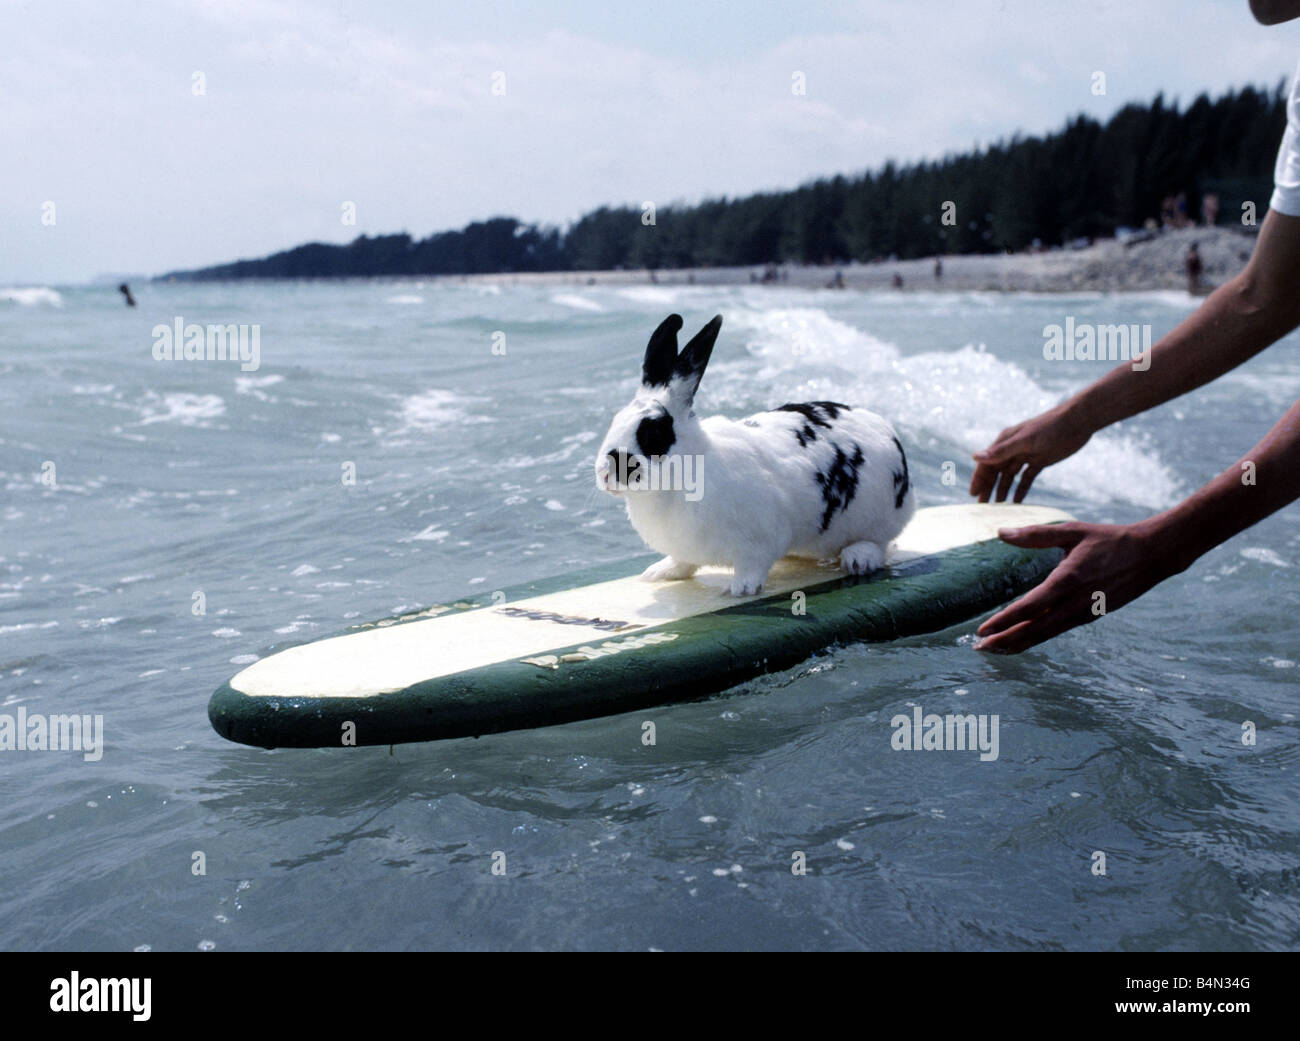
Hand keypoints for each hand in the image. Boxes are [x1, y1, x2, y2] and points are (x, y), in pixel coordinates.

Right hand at [970, 406, 1092, 502]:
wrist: (1078, 421)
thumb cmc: (1050, 427)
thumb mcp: (1025, 440)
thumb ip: (1001, 451)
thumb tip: (974, 457)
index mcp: (1005, 442)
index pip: (987, 463)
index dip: (979, 479)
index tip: (973, 495)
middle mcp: (1013, 449)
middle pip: (997, 471)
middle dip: (988, 487)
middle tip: (983, 506)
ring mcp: (1026, 455)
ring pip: (1010, 476)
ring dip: (1003, 489)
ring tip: (998, 506)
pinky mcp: (1040, 460)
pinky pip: (1027, 478)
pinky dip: (1022, 488)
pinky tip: (1018, 501)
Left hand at [974, 521, 1175, 652]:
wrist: (1152, 554)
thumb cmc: (1110, 539)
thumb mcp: (1072, 531)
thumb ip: (1035, 534)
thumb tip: (1000, 532)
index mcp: (1067, 580)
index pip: (1028, 607)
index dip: (1003, 621)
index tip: (982, 631)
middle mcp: (1075, 602)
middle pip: (1034, 629)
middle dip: (1005, 641)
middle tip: (979, 648)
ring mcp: (1084, 613)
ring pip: (1046, 634)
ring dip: (1020, 643)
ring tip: (996, 650)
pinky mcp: (1091, 616)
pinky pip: (1059, 630)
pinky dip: (1038, 637)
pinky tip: (1024, 639)